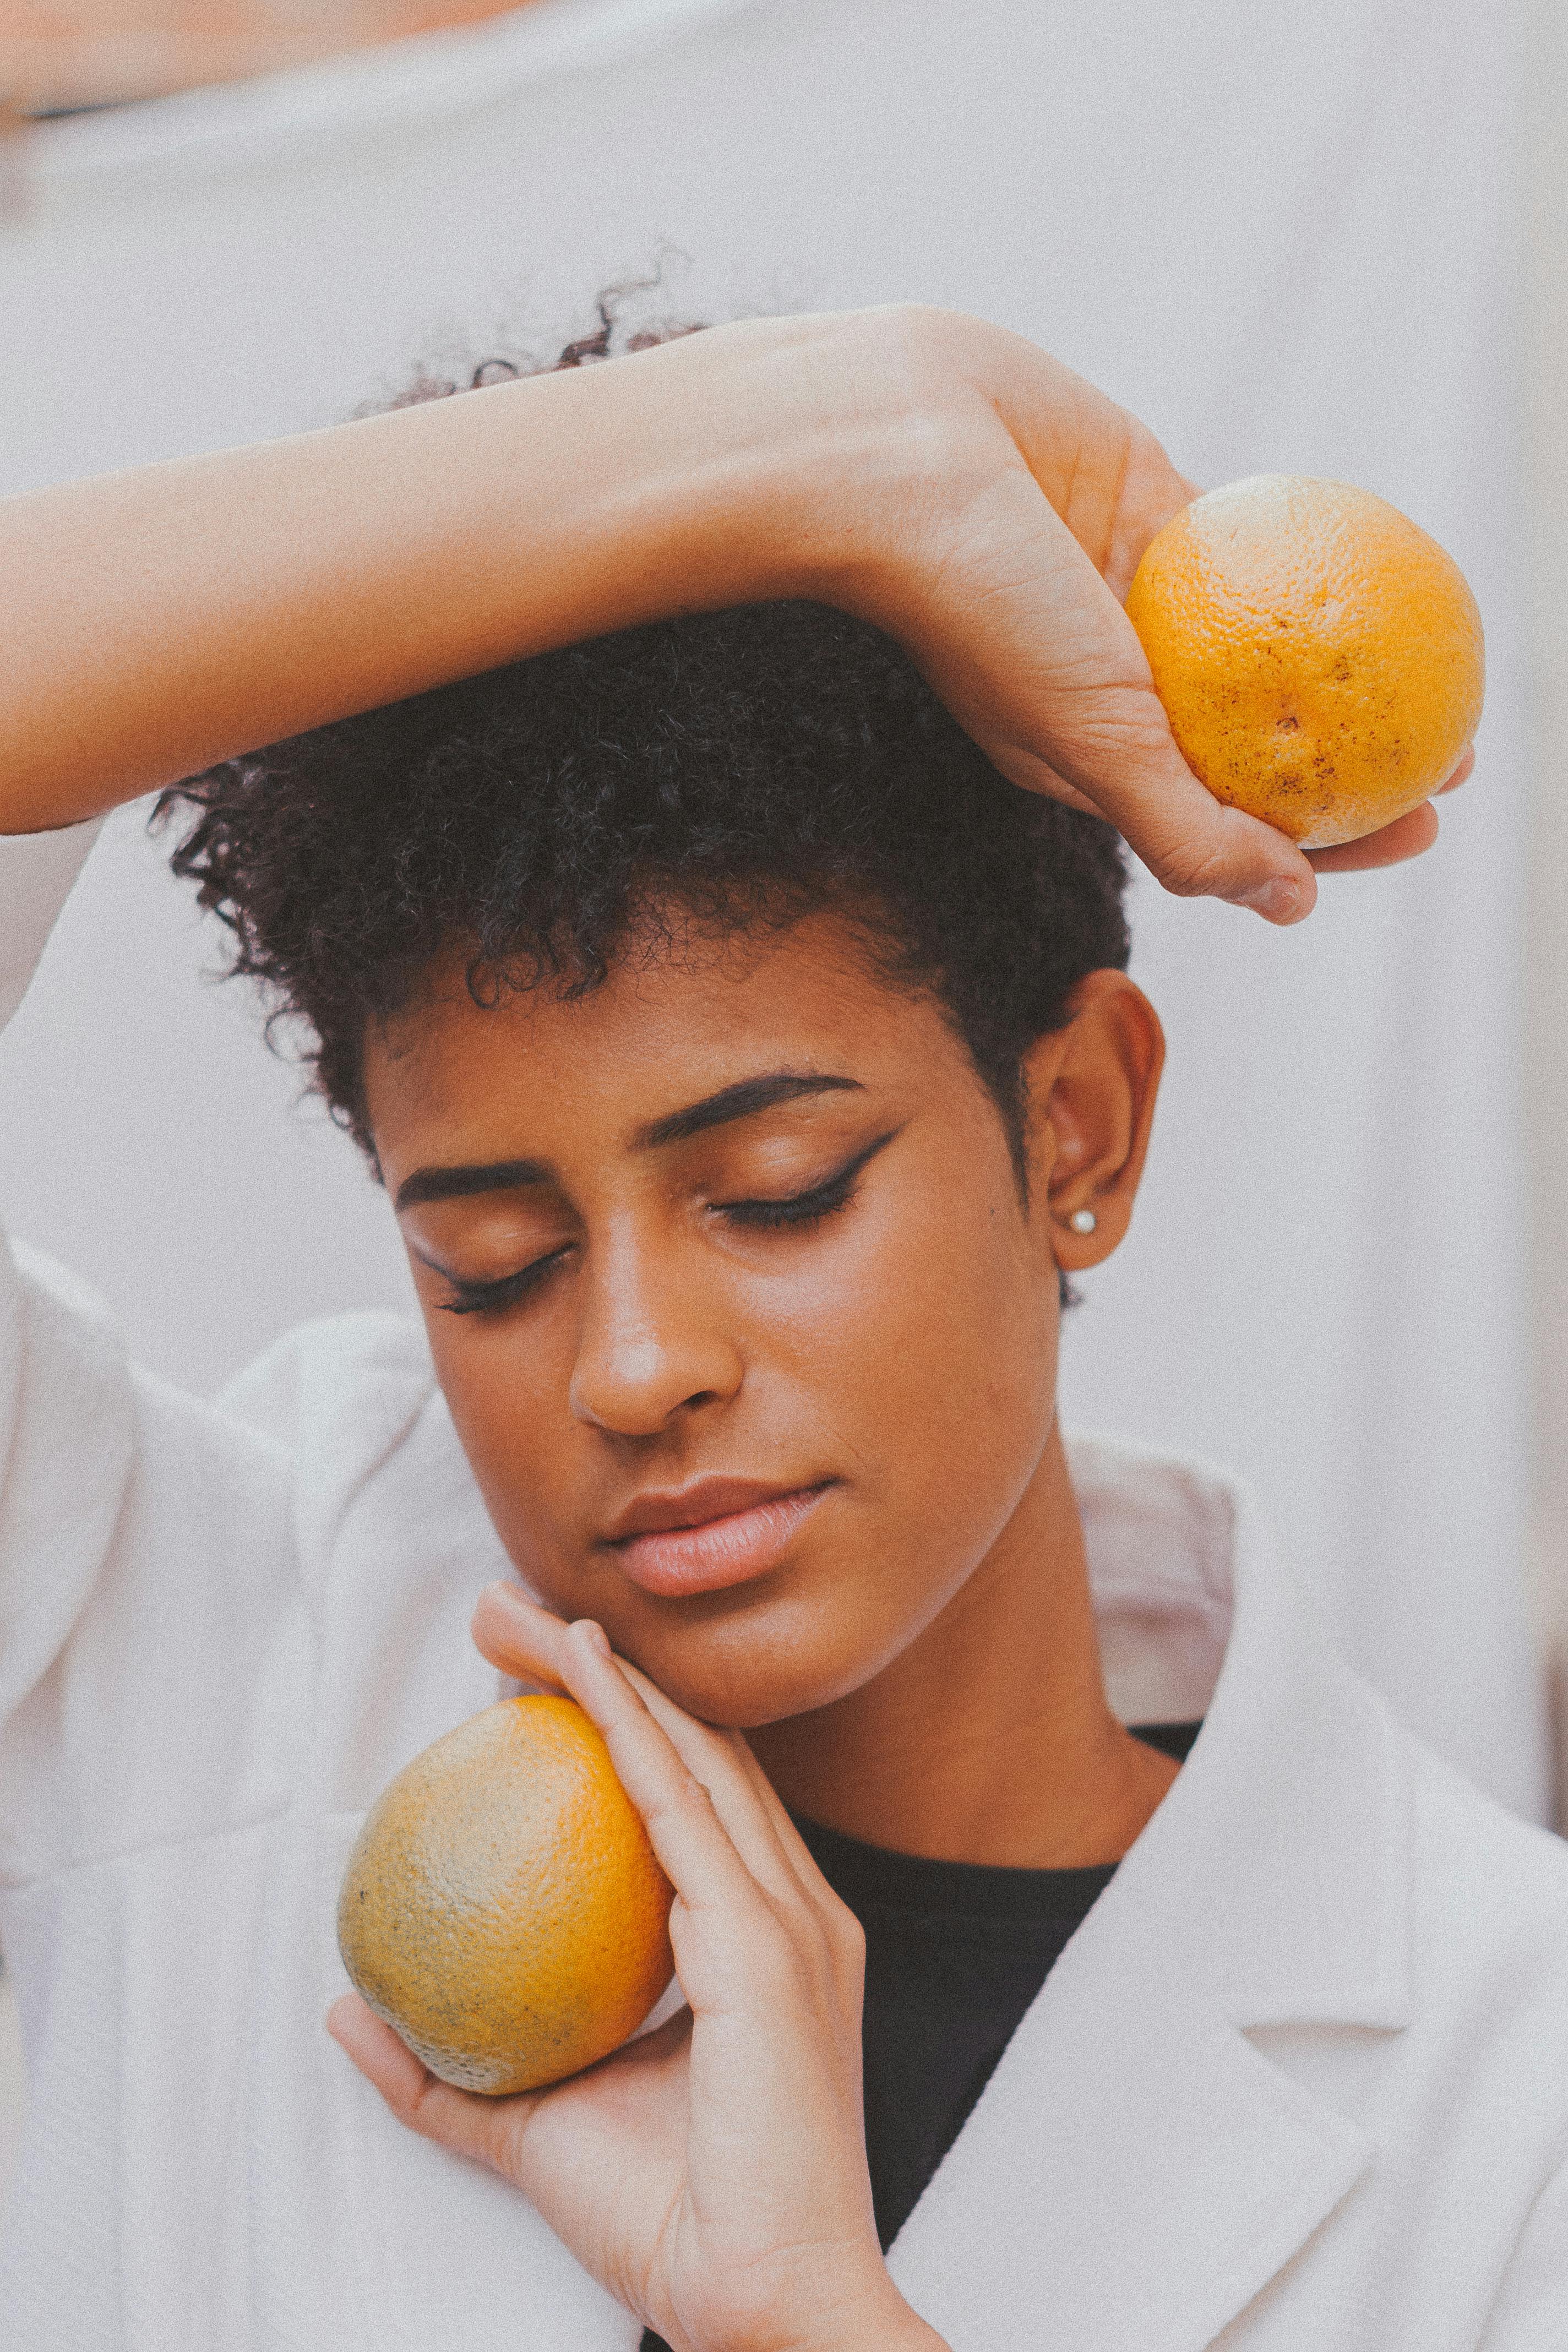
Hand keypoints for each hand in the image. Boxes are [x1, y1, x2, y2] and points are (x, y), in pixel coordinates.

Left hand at [329, 1586, 946, 2351]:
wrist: (764, 2305)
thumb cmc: (677, 2222)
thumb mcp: (537, 2126)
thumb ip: (446, 2074)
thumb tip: (347, 2020)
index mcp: (769, 1939)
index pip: (692, 1794)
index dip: (621, 1716)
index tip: (530, 1673)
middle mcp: (796, 1909)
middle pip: (697, 1745)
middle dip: (605, 1666)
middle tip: (510, 1611)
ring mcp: (794, 1919)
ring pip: (691, 1750)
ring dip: (603, 1671)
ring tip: (522, 1616)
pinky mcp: (769, 1942)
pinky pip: (683, 1805)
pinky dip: (628, 1723)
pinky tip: (577, 1671)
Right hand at [790, 305, 1468, 922]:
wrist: (894, 449)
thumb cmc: (975, 605)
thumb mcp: (1089, 742)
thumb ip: (1185, 829)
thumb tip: (1291, 903)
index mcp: (1090, 758)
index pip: (1231, 819)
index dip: (1329, 838)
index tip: (1418, 828)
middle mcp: (1116, 686)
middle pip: (1262, 740)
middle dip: (1360, 760)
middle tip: (1453, 756)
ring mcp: (1134, 596)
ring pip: (1268, 645)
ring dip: (1353, 664)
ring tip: (1448, 670)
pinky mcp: (1148, 507)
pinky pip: (1254, 541)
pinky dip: (1318, 556)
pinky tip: (1393, 566)